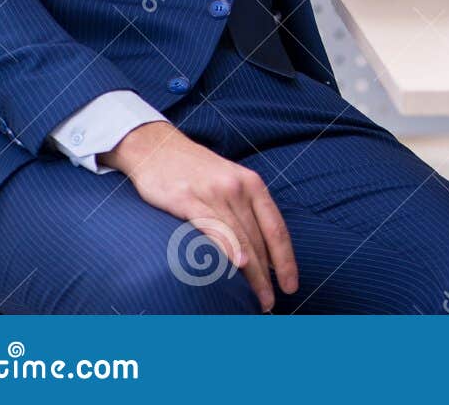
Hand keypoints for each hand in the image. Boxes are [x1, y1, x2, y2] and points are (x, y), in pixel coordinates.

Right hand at [99, 121, 298, 310]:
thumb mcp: (229, 182)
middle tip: (271, 302)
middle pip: (259, 239)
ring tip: (257, 298)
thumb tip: (259, 250)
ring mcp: (213, 193)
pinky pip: (213, 226)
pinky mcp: (187, 199)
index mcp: (253, 185)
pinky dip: (228, 246)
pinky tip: (237, 264)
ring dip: (252, 273)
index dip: (287, 259)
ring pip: (240, 238)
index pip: (277, 228)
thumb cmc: (194, 171)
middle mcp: (238, 188)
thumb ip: (244, 210)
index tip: (292, 285)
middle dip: (269, 275)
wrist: (156, 146)